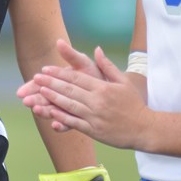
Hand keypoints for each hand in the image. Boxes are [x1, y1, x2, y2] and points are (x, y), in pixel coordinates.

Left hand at [17, 41, 148, 149]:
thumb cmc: (134, 104)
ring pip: (69, 106)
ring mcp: (94, 116)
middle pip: (69, 90)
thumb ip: (107, 66)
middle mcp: (97, 101)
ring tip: (39, 92)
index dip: (59, 73)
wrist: (144, 128)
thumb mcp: (123, 81)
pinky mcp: (94, 130)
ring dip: (52, 98)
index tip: (46, 69)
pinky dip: (61, 118)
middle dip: (50, 83)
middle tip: (35, 78)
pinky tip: (50, 113)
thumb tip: (96, 49)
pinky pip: (74, 123)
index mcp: (103, 87)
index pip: (76, 78)